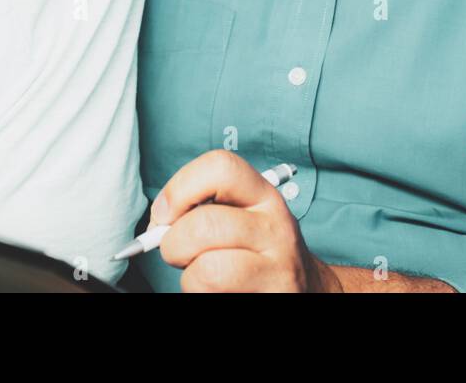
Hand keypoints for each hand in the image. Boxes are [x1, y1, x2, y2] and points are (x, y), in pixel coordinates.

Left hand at [149, 150, 338, 291]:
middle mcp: (275, 227)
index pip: (220, 167)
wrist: (306, 289)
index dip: (180, 188)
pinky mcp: (274, 298)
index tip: (165, 214)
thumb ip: (201, 210)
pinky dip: (203, 296)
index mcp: (263, 195)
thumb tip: (160, 222)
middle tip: (178, 253)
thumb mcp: (239, 217)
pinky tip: (222, 292)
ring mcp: (278, 268)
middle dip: (174, 244)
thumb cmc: (255, 251)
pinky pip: (215, 297)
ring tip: (202, 276)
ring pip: (208, 271)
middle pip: (205, 225)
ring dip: (190, 279)